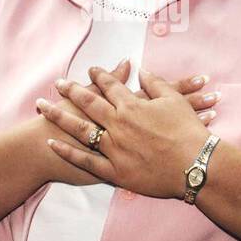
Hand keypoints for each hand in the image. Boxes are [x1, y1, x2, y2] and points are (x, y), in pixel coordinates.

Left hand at [38, 64, 217, 197]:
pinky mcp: (115, 171)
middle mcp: (118, 124)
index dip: (100, 75)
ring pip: (80, 130)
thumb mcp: (175, 101)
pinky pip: (86, 160)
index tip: (90, 69)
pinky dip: (67, 152)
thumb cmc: (189, 132)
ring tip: (43, 107)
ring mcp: (114, 148)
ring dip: (60, 117)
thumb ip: (156, 83)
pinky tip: (52, 143)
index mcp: (132, 106)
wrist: (196, 165)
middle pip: (89, 103)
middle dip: (71, 91)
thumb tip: (142, 71)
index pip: (111, 85)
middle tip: (58, 84)